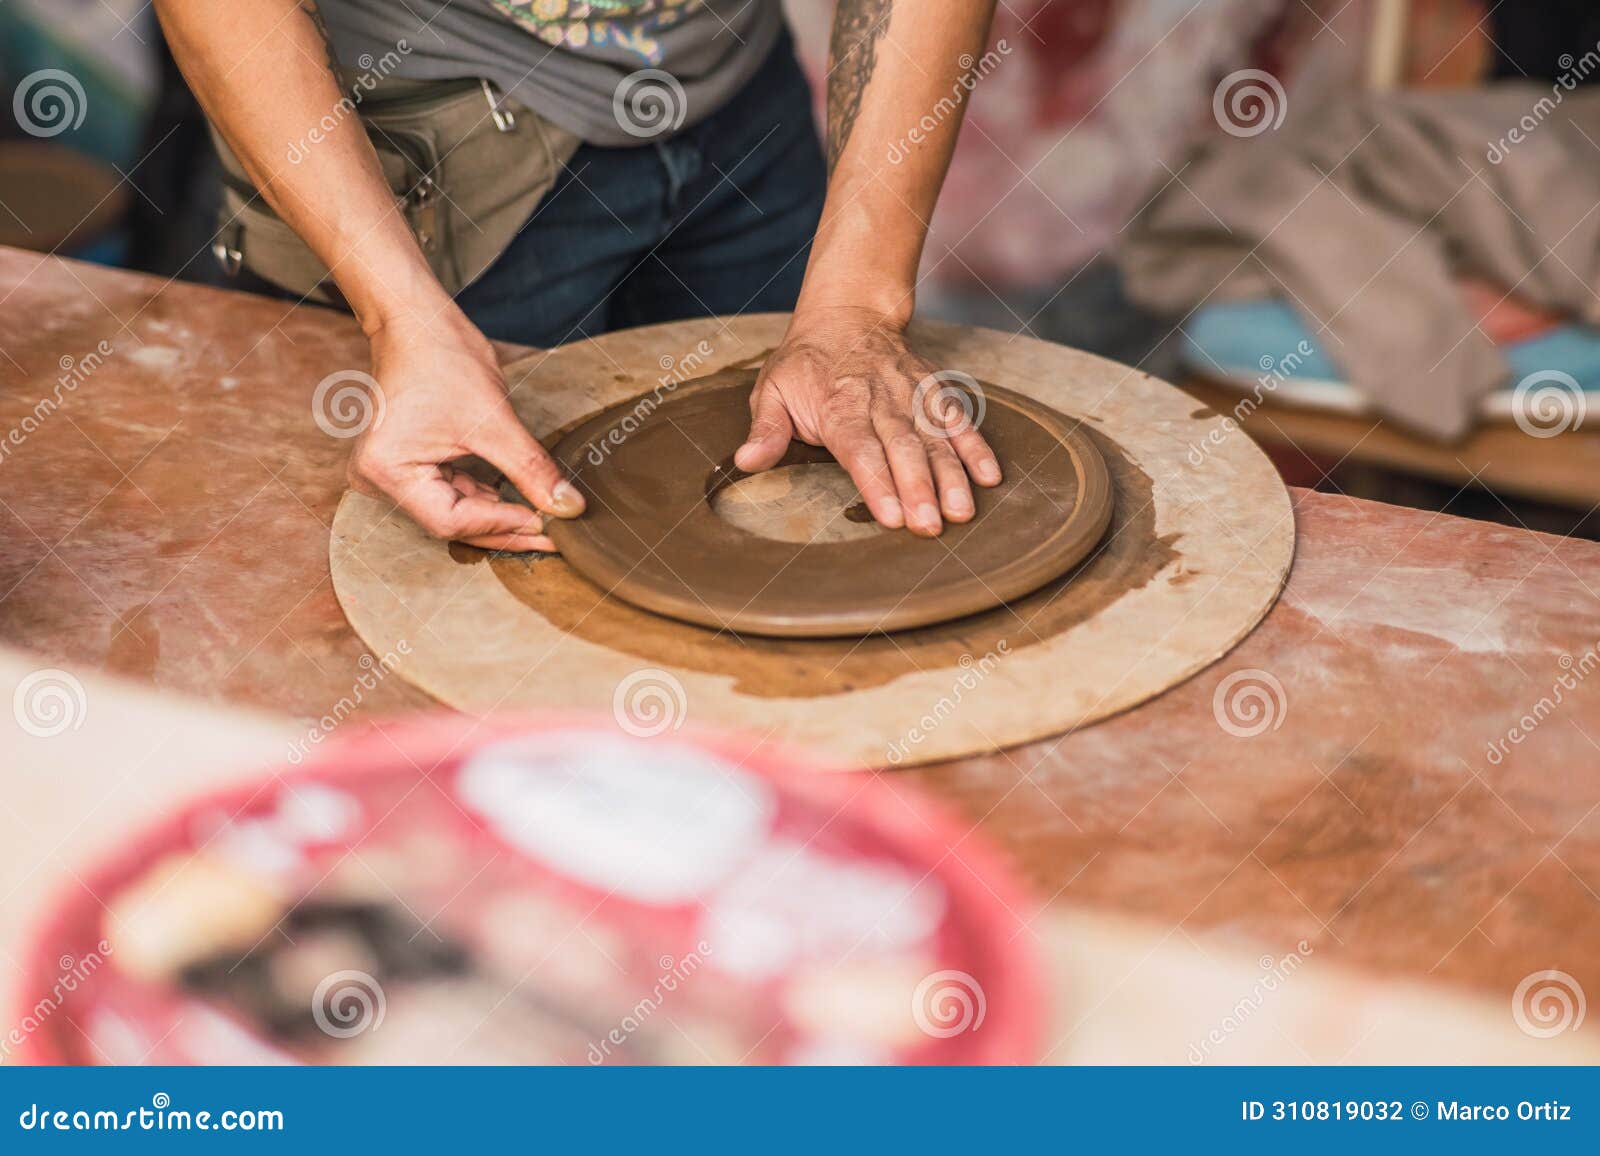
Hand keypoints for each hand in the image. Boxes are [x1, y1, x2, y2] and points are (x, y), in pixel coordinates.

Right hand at [346, 305, 583, 550]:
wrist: (417, 321)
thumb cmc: (443, 358)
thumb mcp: (496, 422)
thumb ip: (532, 471)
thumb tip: (568, 509)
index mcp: (387, 471)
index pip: (451, 521)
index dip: (503, 526)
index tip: (547, 526)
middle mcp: (377, 480)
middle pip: (451, 523)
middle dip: (504, 527)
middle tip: (552, 533)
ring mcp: (389, 474)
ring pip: (454, 512)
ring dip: (498, 514)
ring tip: (543, 516)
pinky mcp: (406, 466)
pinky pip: (450, 494)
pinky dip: (484, 497)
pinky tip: (517, 499)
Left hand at [734, 306, 1000, 535]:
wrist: (846, 313)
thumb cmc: (806, 363)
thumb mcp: (772, 389)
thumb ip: (765, 429)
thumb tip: (746, 462)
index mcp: (838, 404)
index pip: (859, 448)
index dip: (876, 482)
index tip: (891, 516)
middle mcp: (880, 399)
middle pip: (902, 448)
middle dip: (919, 488)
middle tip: (930, 526)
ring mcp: (912, 394)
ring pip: (935, 437)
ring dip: (951, 476)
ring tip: (962, 512)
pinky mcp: (934, 390)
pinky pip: (958, 419)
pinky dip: (975, 445)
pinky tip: (989, 476)